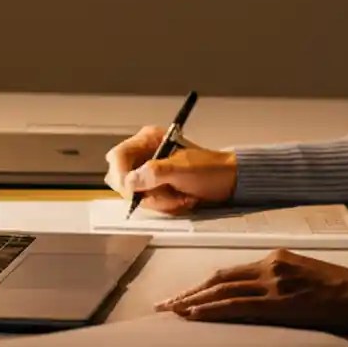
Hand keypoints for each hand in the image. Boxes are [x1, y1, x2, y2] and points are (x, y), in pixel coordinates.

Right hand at [104, 125, 237, 215]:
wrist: (229, 181)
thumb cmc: (211, 168)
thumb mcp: (183, 169)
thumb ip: (155, 173)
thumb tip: (131, 180)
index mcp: (148, 140)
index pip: (118, 157)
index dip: (121, 175)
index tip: (131, 190)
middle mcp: (144, 155)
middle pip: (122, 179)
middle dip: (146, 192)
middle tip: (167, 193)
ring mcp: (149, 173)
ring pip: (136, 195)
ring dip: (161, 201)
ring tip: (181, 195)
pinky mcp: (155, 188)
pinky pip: (149, 203)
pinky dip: (166, 205)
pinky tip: (181, 199)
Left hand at [155, 249, 347, 333]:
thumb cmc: (340, 290)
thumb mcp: (304, 278)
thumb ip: (277, 282)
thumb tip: (252, 296)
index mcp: (275, 258)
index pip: (229, 272)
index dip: (203, 285)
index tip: (183, 296)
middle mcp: (270, 266)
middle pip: (219, 278)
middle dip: (189, 292)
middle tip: (164, 305)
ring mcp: (273, 282)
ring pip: (222, 290)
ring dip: (193, 302)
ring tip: (171, 312)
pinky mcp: (279, 301)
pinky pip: (237, 306)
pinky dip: (213, 310)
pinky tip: (195, 316)